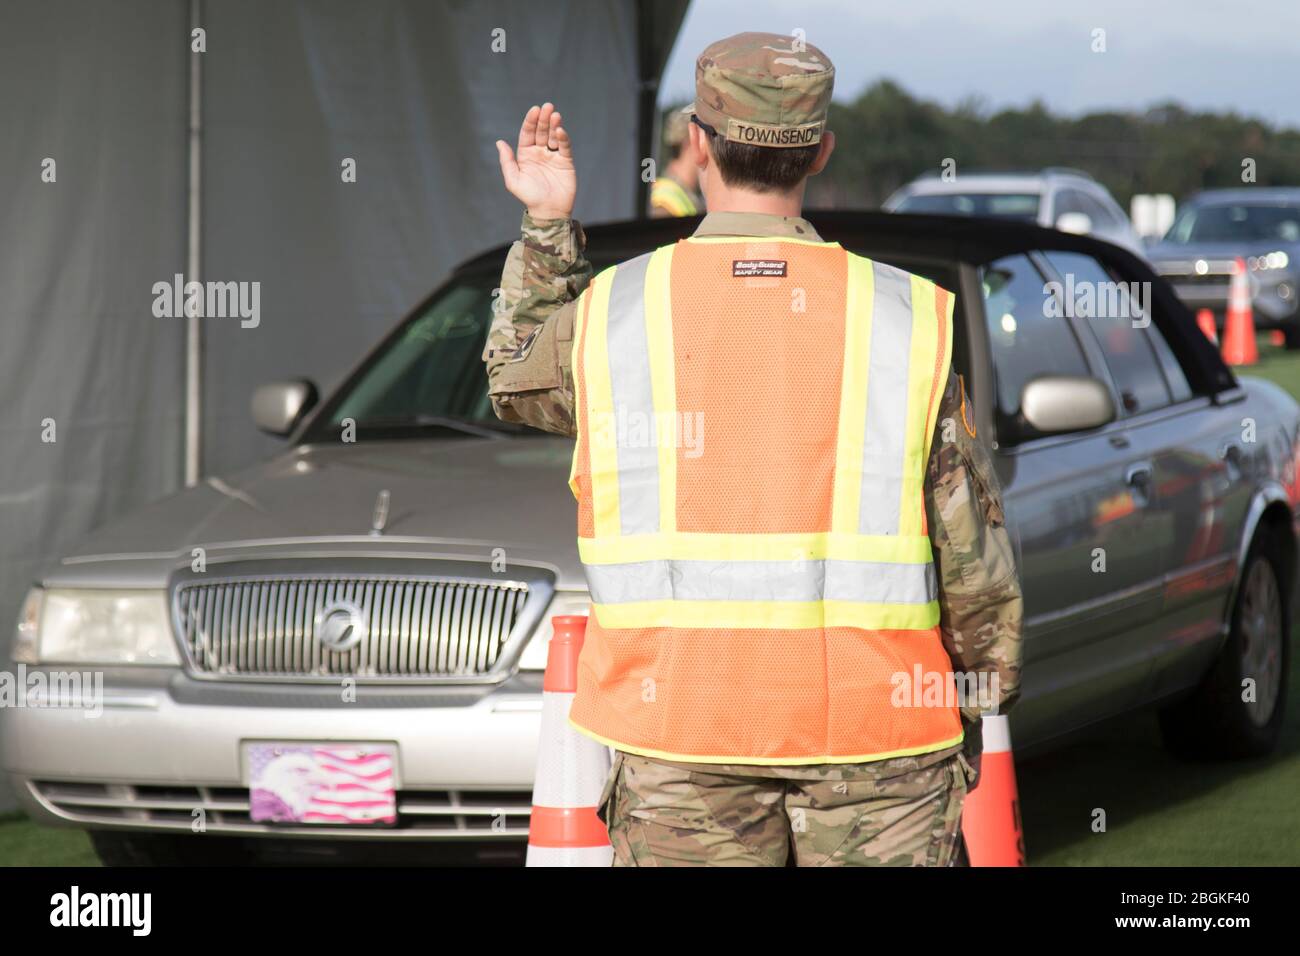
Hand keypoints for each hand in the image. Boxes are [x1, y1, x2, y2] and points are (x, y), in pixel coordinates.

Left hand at [495, 103, 575, 220]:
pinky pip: (565, 147)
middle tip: (548, 107)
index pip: (528, 133)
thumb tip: (499, 142)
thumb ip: (506, 161)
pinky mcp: (566, 162)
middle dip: (544, 119)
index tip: (535, 110)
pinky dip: (563, 138)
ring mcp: (553, 156)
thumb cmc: (529, 197)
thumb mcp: (513, 180)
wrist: (549, 212)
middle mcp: (539, 152)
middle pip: (541, 131)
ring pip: (553, 136)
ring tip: (555, 115)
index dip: (531, 121)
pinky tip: (561, 131)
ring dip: (554, 125)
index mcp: (525, 154)